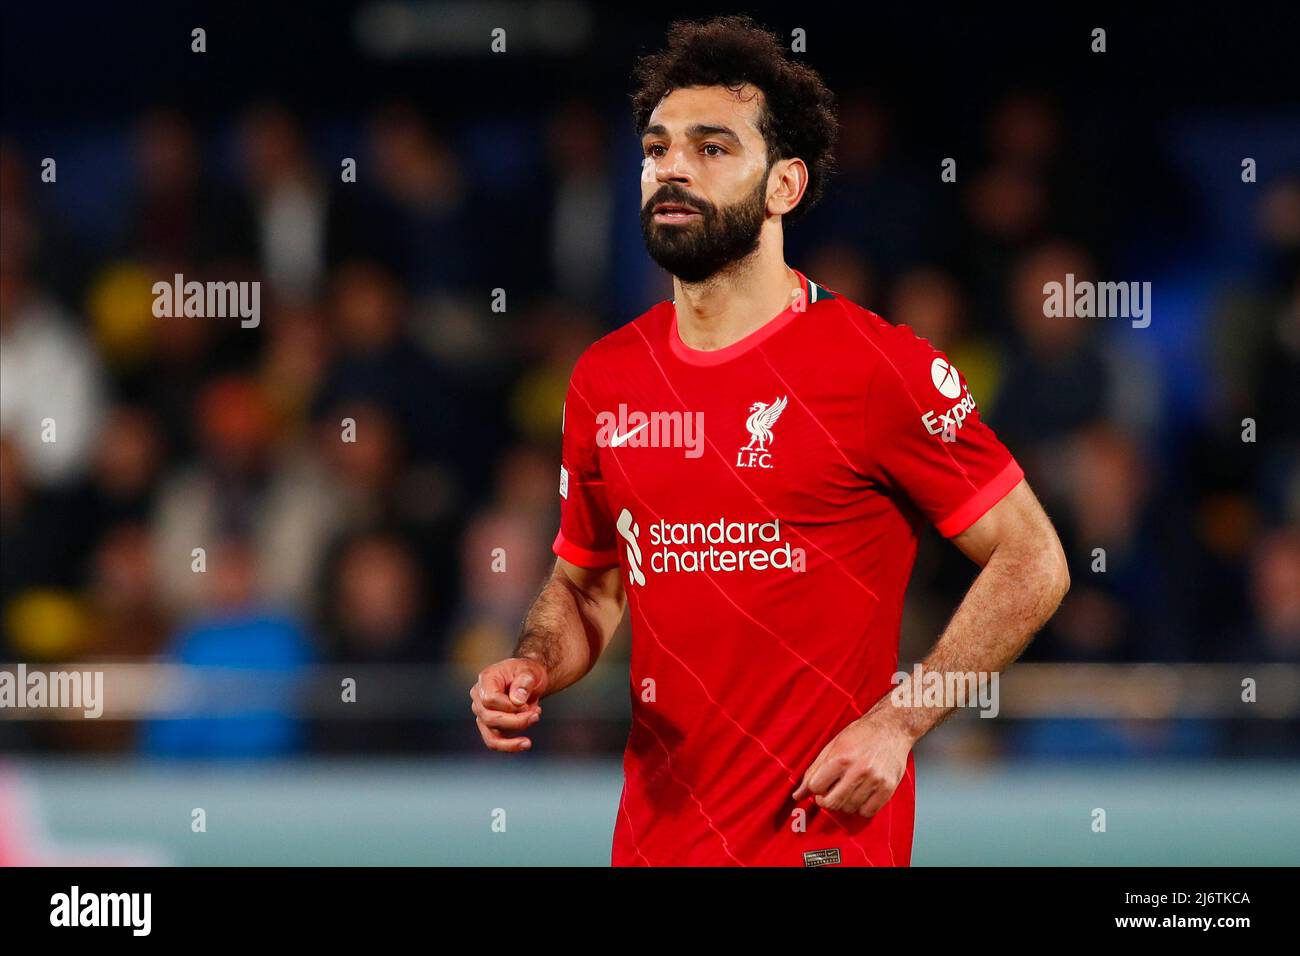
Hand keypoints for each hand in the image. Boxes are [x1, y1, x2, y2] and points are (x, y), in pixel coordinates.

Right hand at [470, 657, 547, 751]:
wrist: (530, 680)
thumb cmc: (527, 673)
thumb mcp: (530, 672)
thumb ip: (524, 683)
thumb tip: (517, 701)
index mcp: (486, 680)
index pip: (490, 700)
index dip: (510, 706)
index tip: (526, 703)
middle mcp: (478, 698)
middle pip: (490, 719)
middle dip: (517, 721)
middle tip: (536, 714)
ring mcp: (482, 714)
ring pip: (491, 735)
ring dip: (516, 731)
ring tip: (534, 720)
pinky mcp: (489, 726)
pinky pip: (494, 742)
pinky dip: (510, 745)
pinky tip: (526, 743)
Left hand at [791, 707, 913, 816]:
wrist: (892, 727)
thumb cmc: (862, 734)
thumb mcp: (833, 746)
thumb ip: (814, 770)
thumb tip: (798, 794)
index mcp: (841, 757)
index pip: (816, 787)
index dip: (814, 789)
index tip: (819, 786)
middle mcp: (858, 770)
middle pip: (831, 803)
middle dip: (825, 801)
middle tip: (829, 793)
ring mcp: (875, 780)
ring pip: (849, 808)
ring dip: (844, 803)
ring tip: (848, 789)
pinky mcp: (888, 788)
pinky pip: (867, 812)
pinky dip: (861, 808)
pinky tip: (861, 795)